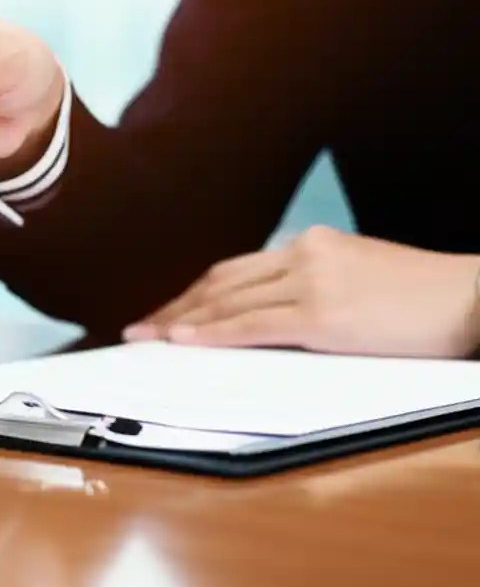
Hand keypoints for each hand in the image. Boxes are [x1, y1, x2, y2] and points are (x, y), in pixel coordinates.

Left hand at [125, 226, 479, 356]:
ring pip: (228, 302)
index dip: (192, 294)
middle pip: (220, 282)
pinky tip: (185, 341)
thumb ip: (312, 284)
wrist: (470, 298)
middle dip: (175, 308)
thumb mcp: (358, 276)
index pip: (234, 270)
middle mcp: (304, 254)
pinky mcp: (323, 313)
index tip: (164, 313)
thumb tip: (269, 311)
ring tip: (149, 339)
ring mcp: (312, 281)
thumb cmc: (421, 297)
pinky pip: (253, 324)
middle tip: (140, 329)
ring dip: (182, 323)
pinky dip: (213, 333)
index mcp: (310, 245)